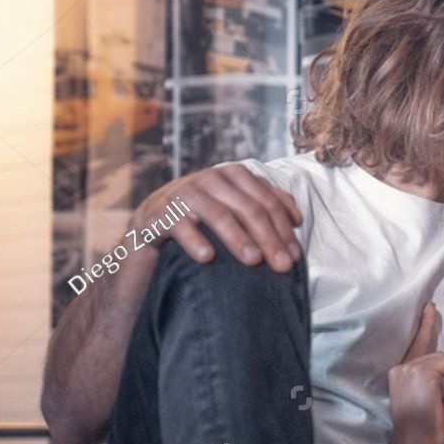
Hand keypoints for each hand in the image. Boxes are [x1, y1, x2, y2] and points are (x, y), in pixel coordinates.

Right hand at [130, 161, 303, 270]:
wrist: (147, 237)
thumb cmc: (199, 230)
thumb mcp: (232, 217)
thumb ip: (262, 209)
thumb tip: (296, 218)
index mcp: (230, 176)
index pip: (265, 200)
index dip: (283, 227)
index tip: (295, 256)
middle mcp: (207, 179)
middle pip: (247, 207)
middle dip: (269, 237)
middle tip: (283, 266)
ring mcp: (180, 194)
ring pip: (216, 213)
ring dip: (237, 237)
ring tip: (253, 261)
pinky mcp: (156, 213)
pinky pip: (178, 223)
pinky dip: (194, 239)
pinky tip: (207, 258)